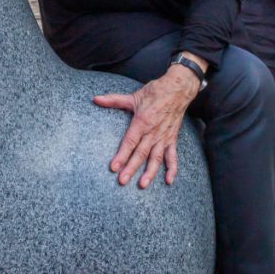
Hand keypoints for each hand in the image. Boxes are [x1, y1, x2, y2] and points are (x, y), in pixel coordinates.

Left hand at [93, 63, 200, 188]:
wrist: (178, 89)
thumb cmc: (155, 92)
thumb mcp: (134, 96)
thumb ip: (114, 100)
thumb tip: (96, 99)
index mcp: (142, 121)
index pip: (130, 141)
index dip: (121, 155)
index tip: (114, 167)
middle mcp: (153, 132)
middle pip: (141, 153)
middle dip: (131, 168)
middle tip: (122, 181)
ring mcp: (164, 137)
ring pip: (156, 158)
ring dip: (150, 172)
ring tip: (142, 184)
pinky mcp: (172, 139)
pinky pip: (173, 156)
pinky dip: (172, 169)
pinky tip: (169, 181)